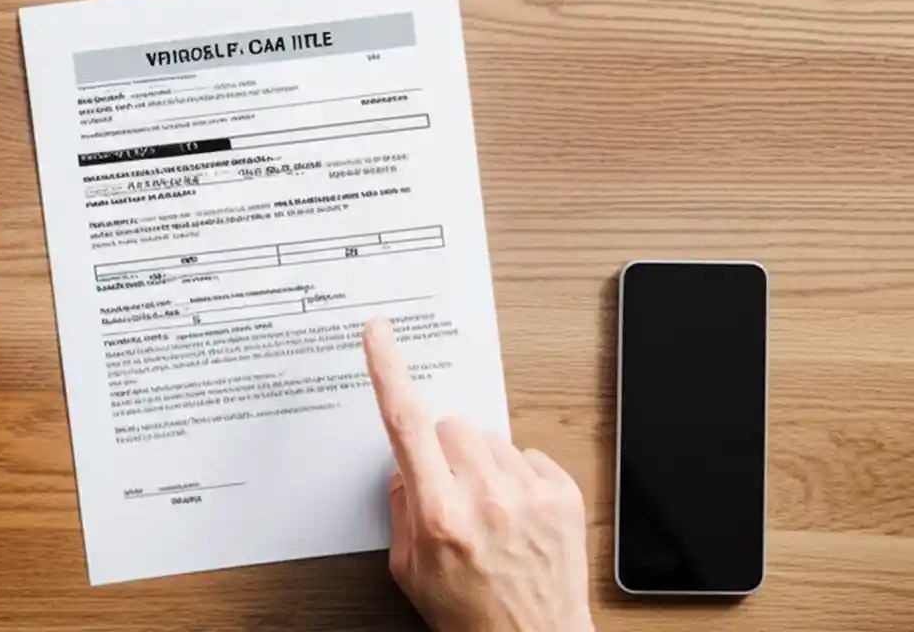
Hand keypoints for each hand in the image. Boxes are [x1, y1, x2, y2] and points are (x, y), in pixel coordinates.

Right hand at [363, 319, 592, 631]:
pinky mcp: (561, 493)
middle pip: (451, 424)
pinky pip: (527, 454)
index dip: (387, 372)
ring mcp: (527, 492)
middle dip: (443, 447)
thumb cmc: (470, 613)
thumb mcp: (409, 569)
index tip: (378, 336)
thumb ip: (401, 507)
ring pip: (489, 437)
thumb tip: (406, 464)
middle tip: (449, 488)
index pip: (406, 425)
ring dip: (482, 462)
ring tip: (488, 510)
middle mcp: (485, 496)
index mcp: (439, 514)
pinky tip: (516, 513)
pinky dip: (518, 476)